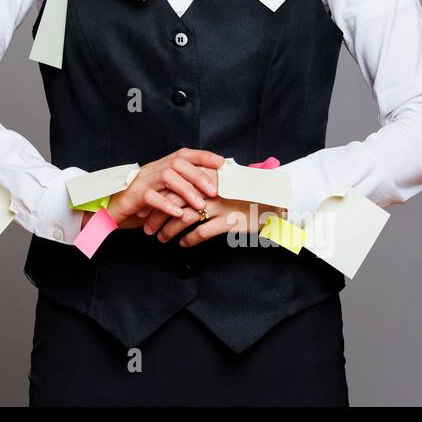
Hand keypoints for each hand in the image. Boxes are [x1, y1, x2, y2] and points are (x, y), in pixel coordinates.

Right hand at [100, 149, 223, 229]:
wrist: (112, 210)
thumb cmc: (142, 203)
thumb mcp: (164, 193)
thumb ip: (182, 188)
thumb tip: (211, 188)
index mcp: (161, 166)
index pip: (184, 154)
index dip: (203, 156)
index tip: (222, 162)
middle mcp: (153, 169)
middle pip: (178, 163)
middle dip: (199, 175)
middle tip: (214, 190)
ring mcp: (143, 181)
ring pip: (167, 177)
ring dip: (186, 190)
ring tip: (200, 205)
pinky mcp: (134, 196)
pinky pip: (151, 197)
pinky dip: (166, 205)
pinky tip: (179, 213)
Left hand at [148, 189, 285, 246]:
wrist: (275, 199)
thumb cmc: (248, 192)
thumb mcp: (225, 182)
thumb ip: (204, 183)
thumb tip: (182, 190)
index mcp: (206, 176)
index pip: (174, 185)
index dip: (157, 197)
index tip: (146, 207)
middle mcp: (210, 189)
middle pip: (173, 201)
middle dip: (156, 216)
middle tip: (146, 228)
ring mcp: (219, 205)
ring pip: (183, 218)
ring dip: (168, 230)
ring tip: (159, 239)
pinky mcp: (228, 221)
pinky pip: (202, 232)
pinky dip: (189, 240)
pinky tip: (182, 245)